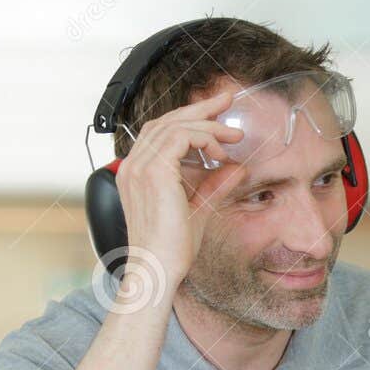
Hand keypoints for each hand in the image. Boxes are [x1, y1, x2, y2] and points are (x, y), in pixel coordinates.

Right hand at [113, 87, 244, 294]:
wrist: (159, 269)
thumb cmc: (172, 248)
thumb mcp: (199, 209)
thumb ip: (214, 186)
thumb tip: (235, 168)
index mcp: (138, 172)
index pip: (161, 132)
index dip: (190, 119)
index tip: (217, 114)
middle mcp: (134, 165)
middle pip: (165, 121)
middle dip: (199, 109)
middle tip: (226, 101)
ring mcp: (140, 167)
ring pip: (175, 126)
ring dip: (208, 125)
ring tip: (233, 134)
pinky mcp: (153, 172)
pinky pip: (180, 138)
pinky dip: (203, 138)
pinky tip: (220, 151)